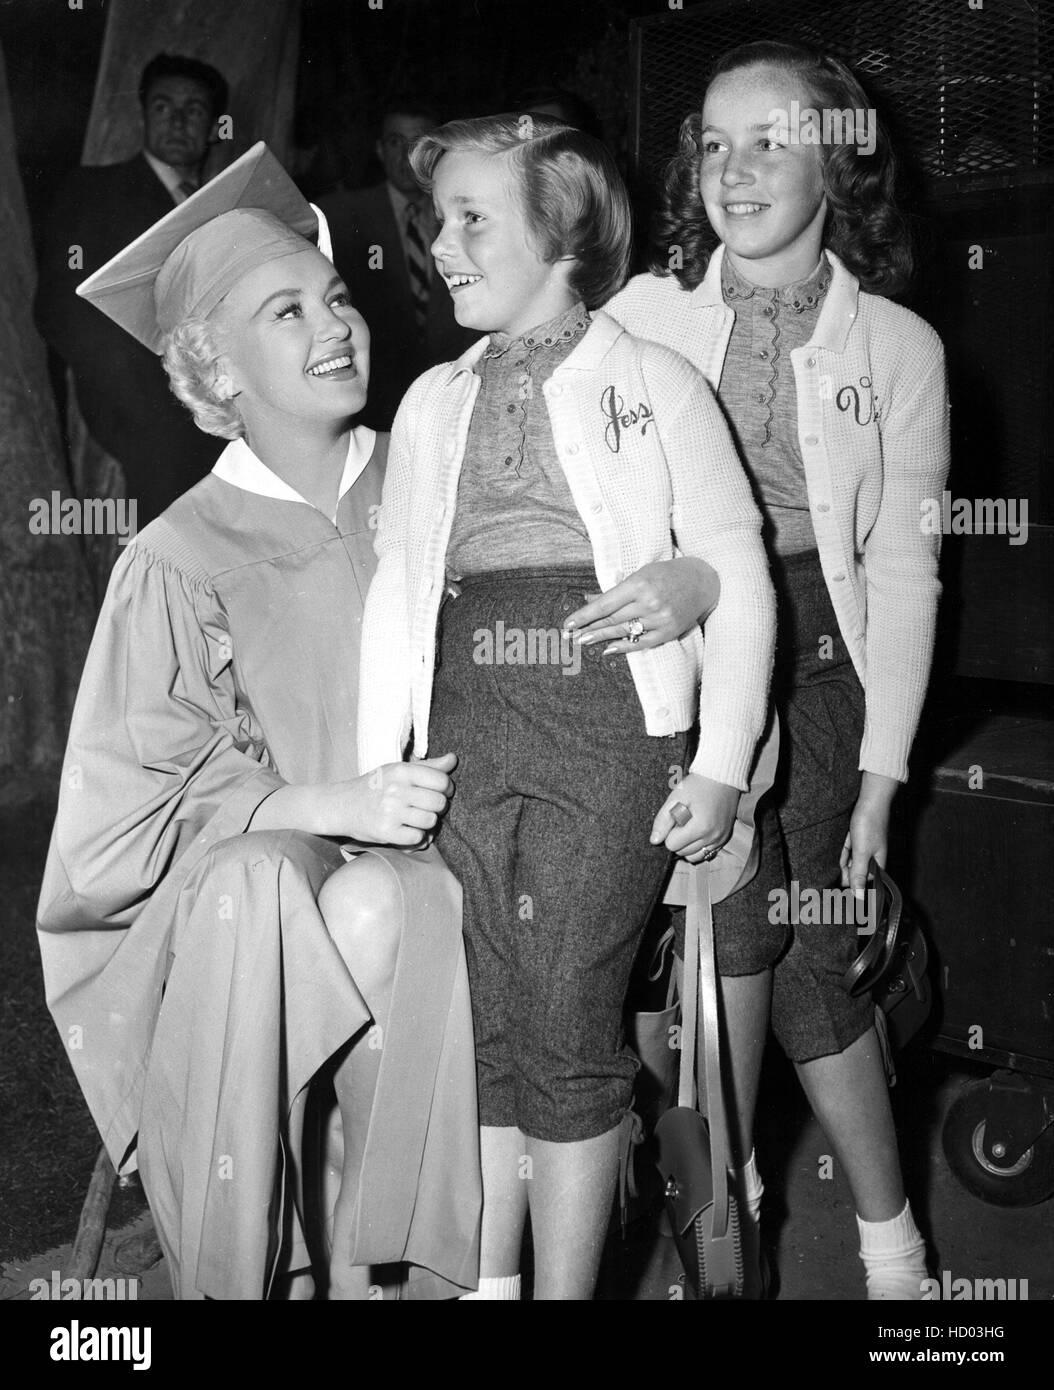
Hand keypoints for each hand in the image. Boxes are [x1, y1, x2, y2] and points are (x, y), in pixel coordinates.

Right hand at [321, 752, 457, 847]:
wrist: (342, 806)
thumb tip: (453, 759)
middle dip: (438, 807)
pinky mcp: (385, 832)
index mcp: (401, 771)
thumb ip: (428, 767)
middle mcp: (396, 790)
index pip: (442, 781)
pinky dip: (416, 838)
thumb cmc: (375, 787)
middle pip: (439, 803)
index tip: (440, 792)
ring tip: (416, 819)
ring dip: (427, 823)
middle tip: (426, 807)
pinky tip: (407, 831)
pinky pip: (418, 838)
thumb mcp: (398, 770)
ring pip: (431, 821)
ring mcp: (390, 811)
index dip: (447, 789)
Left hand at [562, 558, 719, 655]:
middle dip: (589, 628)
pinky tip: (608, 649)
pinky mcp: (669, 631)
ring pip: (624, 632)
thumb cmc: (667, 574)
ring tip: (584, 641)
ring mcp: (660, 619)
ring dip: (601, 637)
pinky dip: (624, 647)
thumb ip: (616, 590)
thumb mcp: (640, 574)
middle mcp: (649, 603)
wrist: (702, 581)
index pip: (605, 604)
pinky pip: (641, 643)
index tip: (568, 624)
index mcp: (640, 584)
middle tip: (571, 637)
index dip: (584, 615)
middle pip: (611, 620)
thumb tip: (588, 599)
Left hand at [650, 772, 740, 862]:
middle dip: (677, 838)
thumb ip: (663, 820)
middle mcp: (712, 837)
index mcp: (700, 827)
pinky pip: (707, 853)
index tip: (675, 818)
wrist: (722, 778)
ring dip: (687, 845)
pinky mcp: (724, 838)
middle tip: (682, 820)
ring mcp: (720, 839)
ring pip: (694, 856)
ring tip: (689, 826)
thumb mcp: (676, 797)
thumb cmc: (697, 785)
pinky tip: (698, 831)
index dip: (669, 831)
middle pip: (682, 852)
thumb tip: (654, 841)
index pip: (672, 844)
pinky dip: (699, 846)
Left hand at [840, 771, 897, 897]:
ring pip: (848, 860)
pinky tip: (847, 838)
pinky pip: (847, 849)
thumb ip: (859, 874)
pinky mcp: (858, 840)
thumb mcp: (862, 852)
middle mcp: (872, 858)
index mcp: (877, 864)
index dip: (851, 881)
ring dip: (843, 855)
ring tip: (850, 840)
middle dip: (845, 866)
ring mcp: (865, 849)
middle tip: (848, 850)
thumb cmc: (869, 825)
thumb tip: (860, 897)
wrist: (870, 799)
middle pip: (853, 872)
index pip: (862, 882)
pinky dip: (844, 846)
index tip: (841, 876)